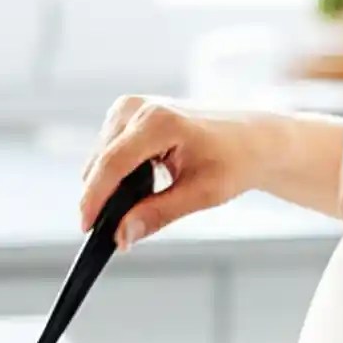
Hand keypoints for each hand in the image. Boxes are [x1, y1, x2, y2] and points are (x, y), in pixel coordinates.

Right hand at [79, 95, 267, 248]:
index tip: (87, 228)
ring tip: (138, 208)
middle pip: (101, 162)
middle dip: (103, 198)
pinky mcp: (130, 113)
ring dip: (111, 186)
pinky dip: (118, 173)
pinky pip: (109, 150)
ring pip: (101, 158)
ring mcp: (132, 106)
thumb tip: (122, 235)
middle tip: (118, 231)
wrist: (255, 138)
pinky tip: (142, 187)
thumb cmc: (236, 160)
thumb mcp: (202, 193)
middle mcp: (139, 107)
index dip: (96, 200)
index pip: (112, 164)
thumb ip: (159, 214)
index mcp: (159, 120)